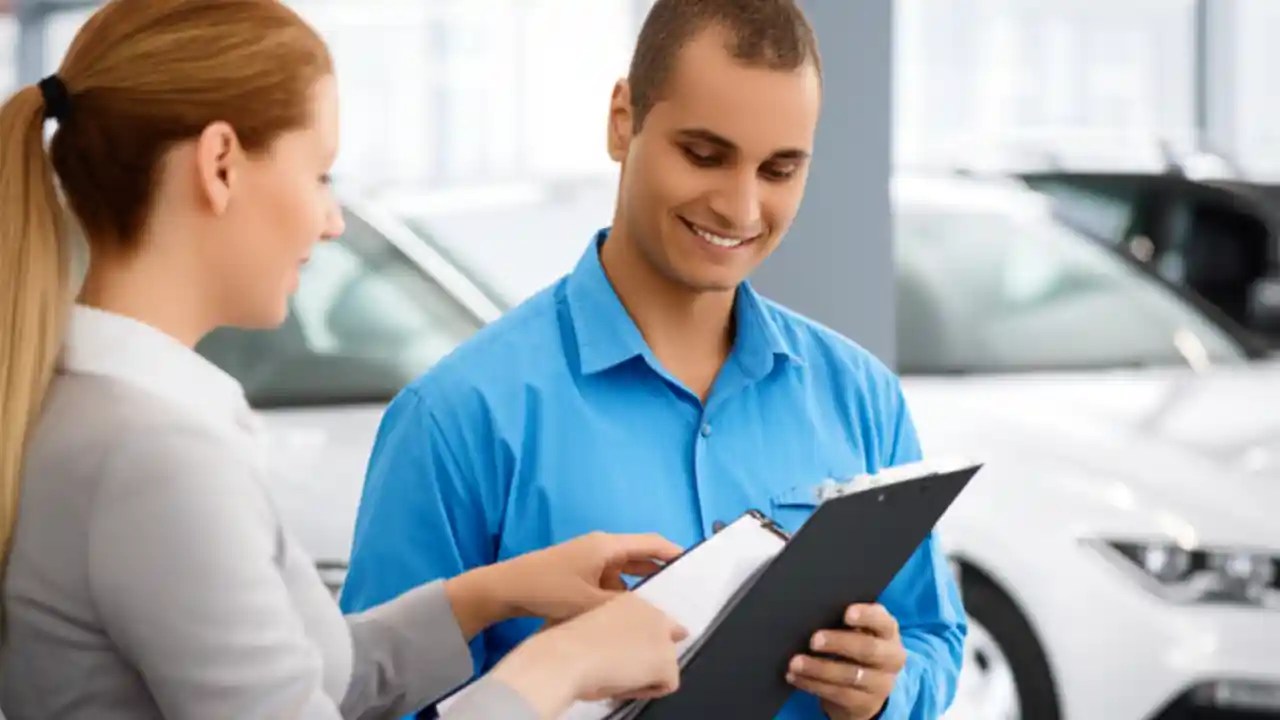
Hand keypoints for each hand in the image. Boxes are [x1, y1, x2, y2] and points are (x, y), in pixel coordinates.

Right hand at [491, 593, 686, 717]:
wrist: (564, 657)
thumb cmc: (562, 641)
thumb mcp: (585, 622)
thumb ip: (607, 627)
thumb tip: (609, 643)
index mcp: (629, 600)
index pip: (650, 621)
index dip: (640, 641)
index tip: (623, 654)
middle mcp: (651, 612)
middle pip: (665, 639)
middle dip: (650, 655)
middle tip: (623, 670)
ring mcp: (662, 636)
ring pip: (666, 662)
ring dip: (647, 673)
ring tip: (618, 679)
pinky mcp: (666, 661)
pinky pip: (667, 684)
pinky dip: (648, 691)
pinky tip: (624, 687)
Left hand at [501, 531, 682, 621]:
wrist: (506, 589)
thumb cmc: (548, 589)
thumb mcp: (591, 603)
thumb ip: (624, 607)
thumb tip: (653, 614)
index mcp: (608, 546)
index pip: (651, 544)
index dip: (674, 553)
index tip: (694, 566)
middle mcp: (602, 547)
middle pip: (640, 556)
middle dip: (659, 573)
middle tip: (681, 593)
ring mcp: (590, 559)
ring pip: (624, 571)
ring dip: (638, 587)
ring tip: (657, 608)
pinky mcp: (580, 571)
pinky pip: (609, 580)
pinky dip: (619, 593)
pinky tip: (625, 613)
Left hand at [786, 604, 906, 719]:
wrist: (868, 688)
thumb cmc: (857, 645)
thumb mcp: (859, 631)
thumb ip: (846, 622)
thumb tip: (815, 612)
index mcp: (888, 632)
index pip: (883, 621)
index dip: (866, 616)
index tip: (847, 614)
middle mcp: (891, 658)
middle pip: (868, 649)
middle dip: (839, 643)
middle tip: (814, 640)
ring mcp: (881, 684)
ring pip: (850, 675)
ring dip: (819, 668)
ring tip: (796, 662)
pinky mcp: (865, 703)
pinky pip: (837, 694)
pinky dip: (812, 684)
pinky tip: (795, 676)